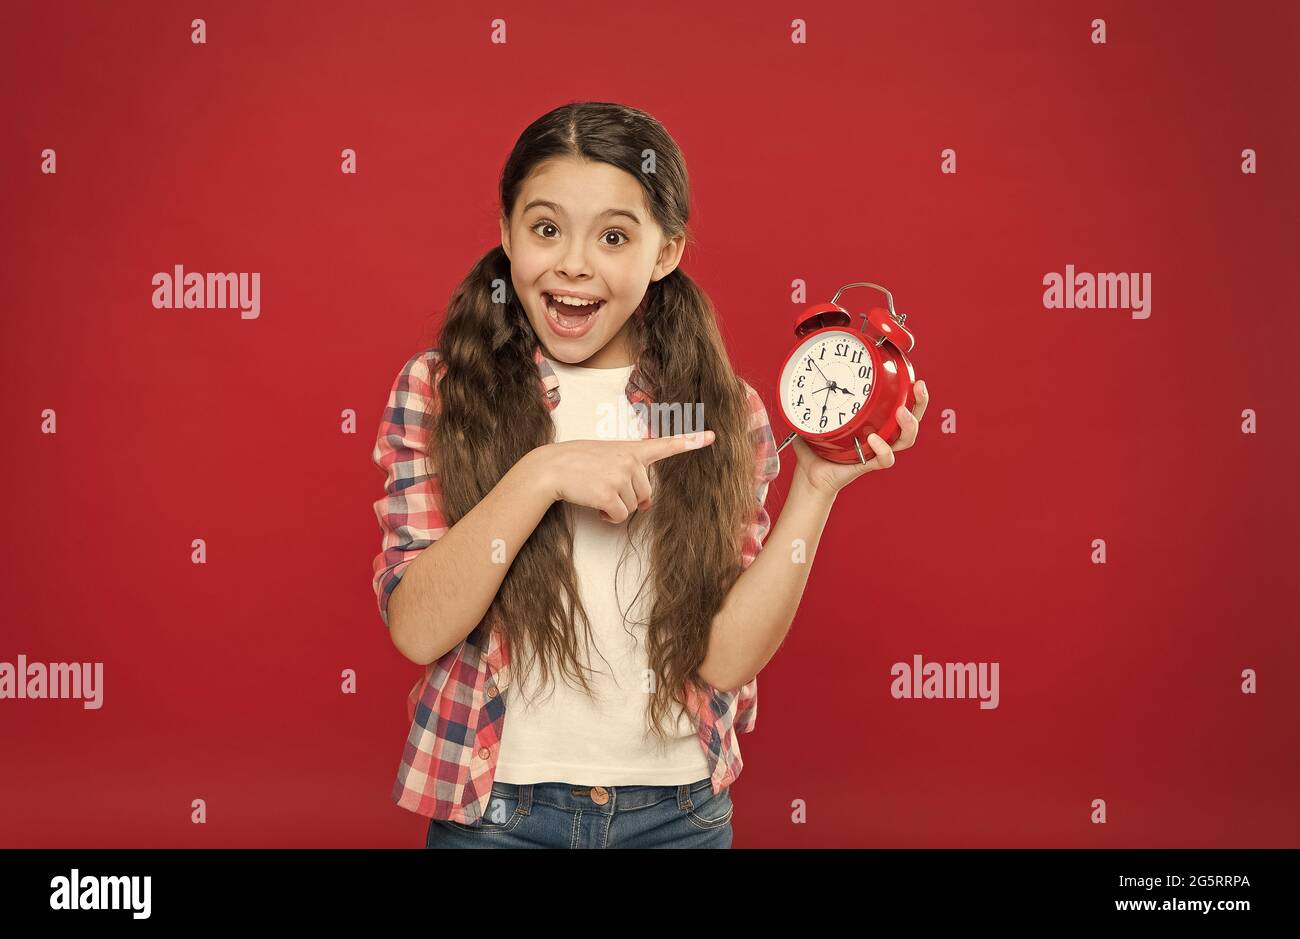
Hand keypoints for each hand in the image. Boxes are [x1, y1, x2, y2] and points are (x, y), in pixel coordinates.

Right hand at [535, 430, 715, 522]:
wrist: (551, 468)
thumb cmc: (577, 463)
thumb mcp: (607, 458)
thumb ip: (631, 473)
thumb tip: (648, 503)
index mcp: (631, 448)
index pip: (664, 445)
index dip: (689, 442)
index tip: (710, 437)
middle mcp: (630, 460)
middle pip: (646, 493)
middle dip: (628, 497)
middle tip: (605, 486)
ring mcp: (621, 476)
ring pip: (634, 506)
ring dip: (617, 506)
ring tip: (597, 491)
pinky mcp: (610, 494)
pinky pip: (621, 516)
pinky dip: (609, 516)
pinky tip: (595, 504)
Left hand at [791, 379, 928, 496]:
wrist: (809, 475)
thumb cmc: (815, 447)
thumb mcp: (814, 417)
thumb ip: (812, 399)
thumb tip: (804, 377)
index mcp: (873, 421)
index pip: (900, 405)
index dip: (912, 393)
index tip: (914, 378)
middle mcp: (880, 435)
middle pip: (912, 420)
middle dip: (920, 403)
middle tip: (919, 388)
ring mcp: (876, 450)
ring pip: (905, 440)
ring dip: (908, 425)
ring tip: (901, 413)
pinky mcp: (868, 464)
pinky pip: (884, 459)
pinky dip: (883, 449)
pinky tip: (874, 439)